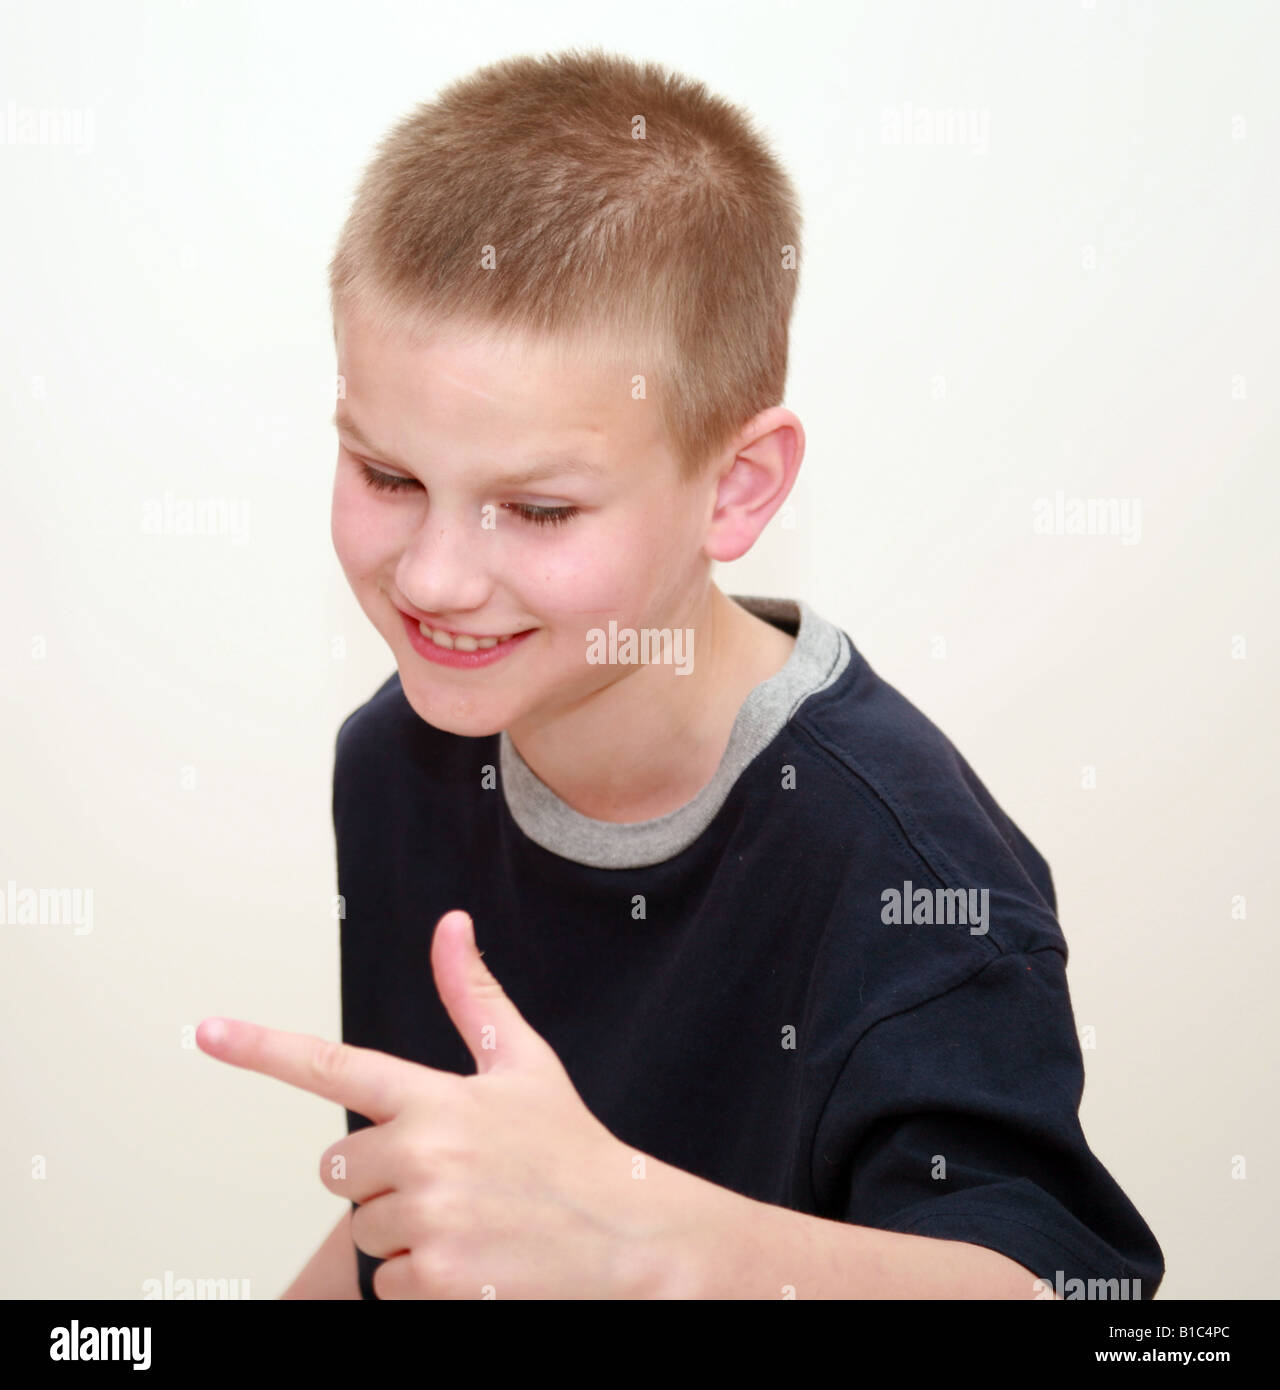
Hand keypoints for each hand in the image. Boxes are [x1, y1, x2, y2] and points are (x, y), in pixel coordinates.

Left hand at [196, 910, 670, 1298]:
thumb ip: (472, 997)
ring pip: (364, 1231)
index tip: (206, 1030)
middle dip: (380, 1178)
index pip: (333, 1066)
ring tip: (471, 1222)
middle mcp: (424, 1152)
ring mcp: (428, 1219)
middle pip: (338, 1173)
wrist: (630, 1236)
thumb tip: (450, 923)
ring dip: (405, 1233)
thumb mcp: (524, 1064)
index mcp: (437, 1095)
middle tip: (451, 1181)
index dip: (261, 1048)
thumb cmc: (570, 1148)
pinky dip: (423, 1280)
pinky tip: (474, 1262)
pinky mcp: (435, 1281)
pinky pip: (387, 1284)